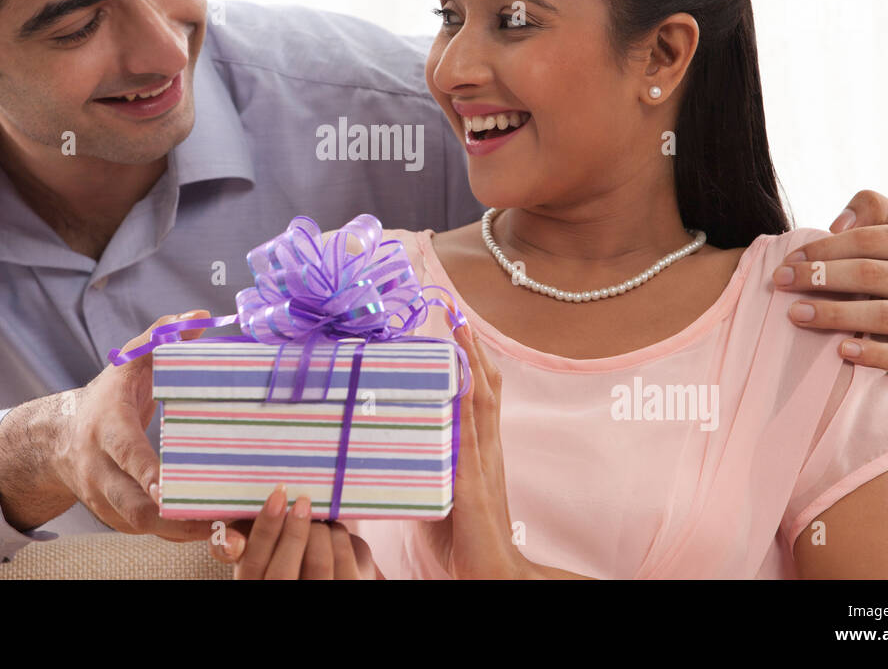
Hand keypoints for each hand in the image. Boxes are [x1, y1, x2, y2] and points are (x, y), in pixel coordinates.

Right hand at [48, 310, 216, 538]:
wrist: (60, 437)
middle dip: (171, 518)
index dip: (145, 471)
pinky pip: (146, 533)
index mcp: (106, 427)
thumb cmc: (108, 395)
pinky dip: (177, 535)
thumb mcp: (129, 360)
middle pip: (131, 505)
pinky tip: (213, 531)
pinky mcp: (114, 517)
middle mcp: (99, 469)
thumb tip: (197, 316)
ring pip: (140, 526)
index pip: (124, 452)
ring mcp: (104, 498)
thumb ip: (161, 336)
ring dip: (180, 533)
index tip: (168, 487)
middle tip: (214, 519)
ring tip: (225, 531)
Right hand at [220, 485, 372, 578]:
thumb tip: (234, 542)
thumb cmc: (280, 549)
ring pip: (317, 562)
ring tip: (317, 518)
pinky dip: (339, 535)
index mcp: (253, 584)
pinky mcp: (348, 587)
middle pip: (282, 572)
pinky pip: (344, 558)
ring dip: (319, 530)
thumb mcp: (253, 546)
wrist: (318, 569)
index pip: (252, 564)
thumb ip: (234, 537)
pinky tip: (333, 531)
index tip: (277, 496)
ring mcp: (317, 593)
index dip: (263, 530)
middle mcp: (282, 594)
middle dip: (294, 530)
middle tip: (302, 501)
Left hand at [418, 320, 531, 578]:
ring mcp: (482, 463)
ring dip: (471, 362)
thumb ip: (425, 468)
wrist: (490, 572)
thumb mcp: (439, 493)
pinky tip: (461, 381)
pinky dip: (467, 404)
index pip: (481, 396)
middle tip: (457, 314)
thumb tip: (396, 449)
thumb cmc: (463, 539)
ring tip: (459, 329)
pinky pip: (470, 435)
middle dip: (473, 349)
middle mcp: (486, 450)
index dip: (474, 361)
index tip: (459, 330)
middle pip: (486, 388)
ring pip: (481, 401)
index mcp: (480, 452)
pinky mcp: (472, 483)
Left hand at [772, 190, 887, 384]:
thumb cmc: (887, 268)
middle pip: (870, 273)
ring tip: (795, 314)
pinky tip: (841, 349)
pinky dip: (871, 353)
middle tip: (781, 281)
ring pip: (882, 314)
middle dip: (819, 276)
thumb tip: (839, 224)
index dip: (823, 247)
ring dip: (833, 314)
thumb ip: (869, 210)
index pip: (868, 239)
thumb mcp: (885, 233)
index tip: (788, 260)